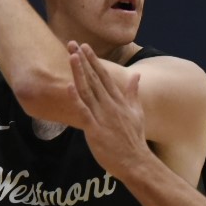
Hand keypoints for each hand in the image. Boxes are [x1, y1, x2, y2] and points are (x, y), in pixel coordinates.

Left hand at [67, 41, 153, 175]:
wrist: (136, 162)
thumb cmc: (134, 139)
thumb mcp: (137, 112)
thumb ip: (133, 93)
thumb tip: (136, 76)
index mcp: (119, 101)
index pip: (105, 76)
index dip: (94, 60)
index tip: (85, 47)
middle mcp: (110, 105)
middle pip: (94, 78)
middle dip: (83, 60)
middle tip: (73, 43)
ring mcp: (103, 116)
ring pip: (88, 90)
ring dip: (79, 72)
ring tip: (72, 56)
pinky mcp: (95, 130)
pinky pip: (84, 112)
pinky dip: (76, 99)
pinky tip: (68, 86)